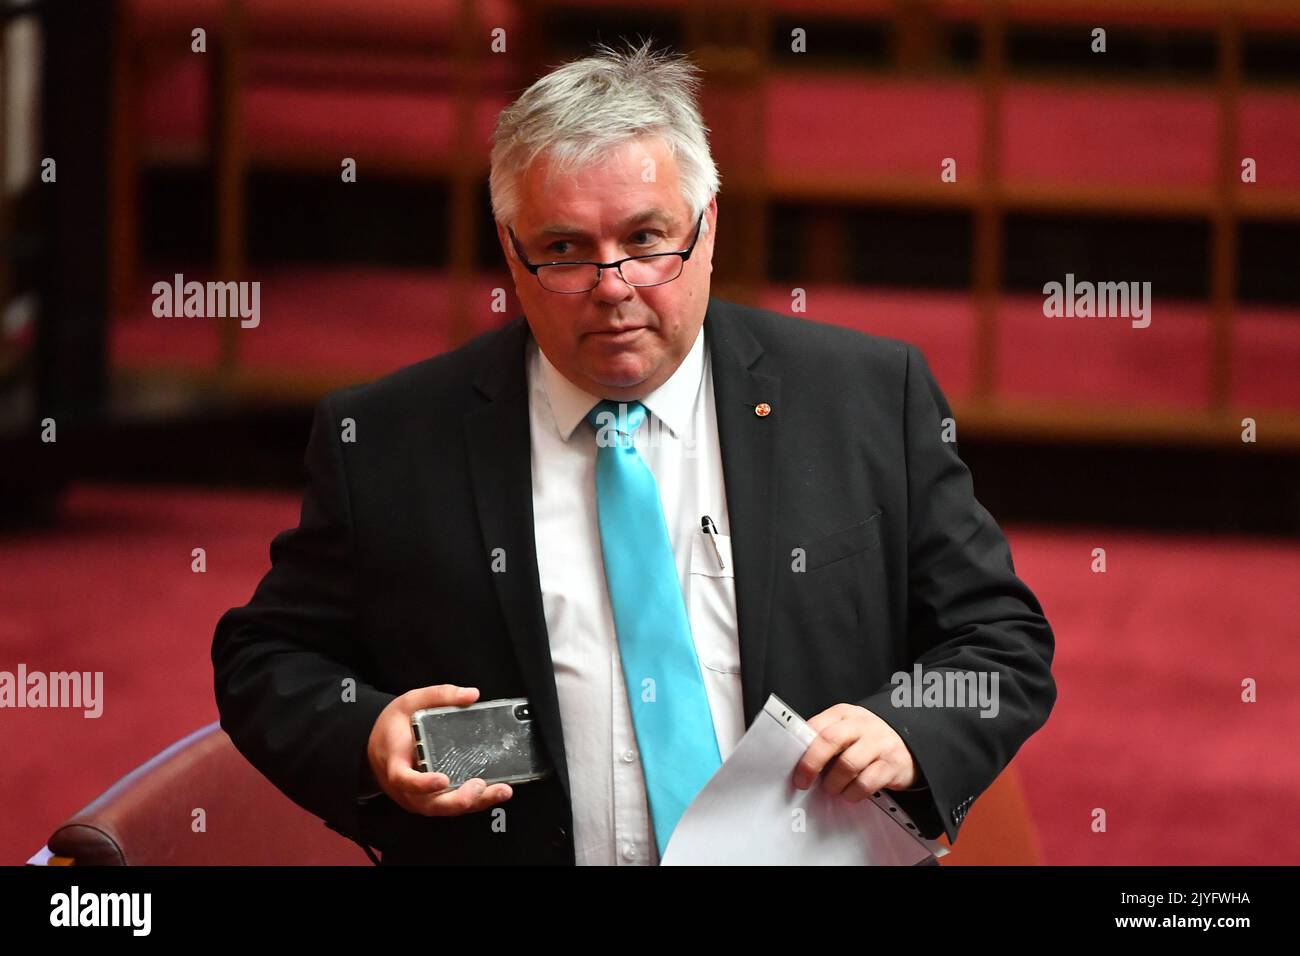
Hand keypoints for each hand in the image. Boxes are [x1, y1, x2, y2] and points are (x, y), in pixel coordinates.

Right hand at [366, 684, 513, 815]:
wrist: (377, 747)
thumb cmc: (393, 726)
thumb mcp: (409, 702)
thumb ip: (439, 695)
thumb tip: (471, 694)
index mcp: (396, 764)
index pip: (406, 780)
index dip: (423, 784)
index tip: (442, 779)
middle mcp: (406, 788)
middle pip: (431, 804)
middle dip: (458, 800)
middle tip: (481, 787)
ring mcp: (419, 798)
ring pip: (445, 808)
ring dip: (474, 803)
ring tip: (500, 790)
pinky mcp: (431, 800)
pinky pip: (451, 806)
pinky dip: (474, 802)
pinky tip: (495, 791)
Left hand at [793, 703, 916, 801]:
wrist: (910, 742)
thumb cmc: (868, 739)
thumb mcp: (847, 729)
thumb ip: (825, 738)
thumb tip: (798, 759)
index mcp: (844, 714)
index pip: (817, 725)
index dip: (801, 747)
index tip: (791, 766)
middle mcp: (861, 725)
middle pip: (830, 740)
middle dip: (811, 764)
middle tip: (803, 781)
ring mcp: (878, 744)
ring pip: (847, 764)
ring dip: (834, 783)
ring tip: (832, 788)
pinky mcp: (891, 765)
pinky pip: (866, 782)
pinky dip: (853, 792)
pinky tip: (851, 793)